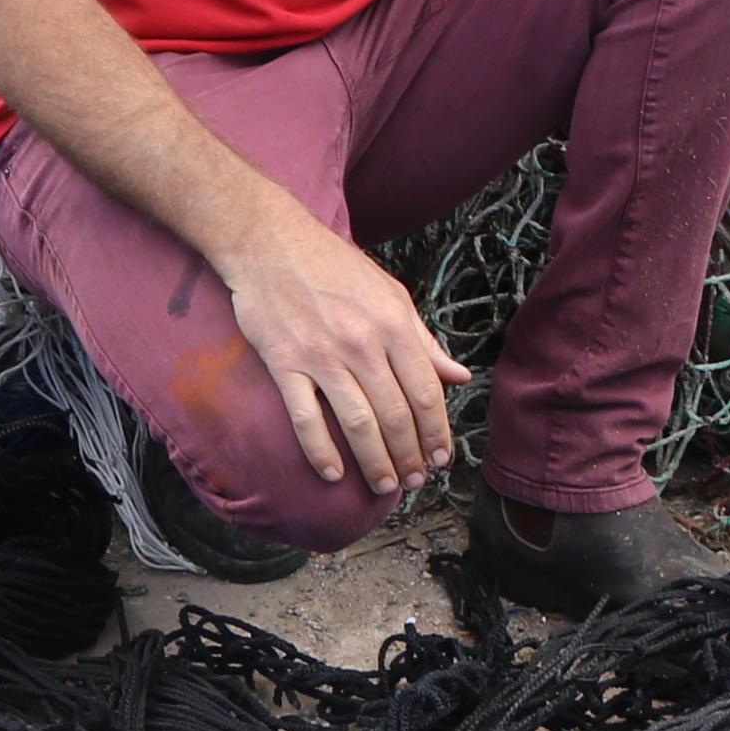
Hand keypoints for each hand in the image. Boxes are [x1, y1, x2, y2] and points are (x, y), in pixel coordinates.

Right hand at [217, 213, 470, 496]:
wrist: (270, 244)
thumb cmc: (334, 267)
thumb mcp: (390, 293)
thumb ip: (424, 340)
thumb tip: (459, 375)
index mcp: (393, 324)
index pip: (425, 392)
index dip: (437, 432)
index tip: (441, 458)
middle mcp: (362, 343)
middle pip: (395, 415)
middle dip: (410, 456)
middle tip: (415, 481)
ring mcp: (321, 356)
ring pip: (357, 423)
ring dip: (375, 463)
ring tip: (385, 487)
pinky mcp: (285, 364)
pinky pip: (306, 418)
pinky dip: (321, 451)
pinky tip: (332, 474)